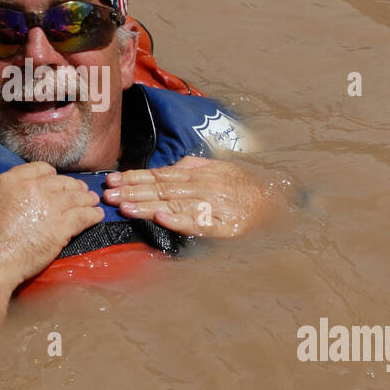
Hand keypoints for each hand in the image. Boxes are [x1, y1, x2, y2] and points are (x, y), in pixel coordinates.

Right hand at [0, 157, 103, 294]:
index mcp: (12, 180)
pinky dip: (93, 215)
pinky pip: (84, 216)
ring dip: (86, 198)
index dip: (49, 175)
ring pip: (77, 196)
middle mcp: (35, 189)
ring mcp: (51, 208)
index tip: (53, 182)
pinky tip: (97, 216)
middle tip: (79, 191)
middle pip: (62, 181)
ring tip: (92, 202)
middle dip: (72, 185)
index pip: (40, 168)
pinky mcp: (62, 228)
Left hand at [101, 155, 283, 237]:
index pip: (161, 175)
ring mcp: (214, 206)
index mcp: (201, 174)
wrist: (282, 202)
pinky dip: (179, 220)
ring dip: (147, 206)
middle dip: (133, 192)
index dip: (135, 178)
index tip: (113, 181)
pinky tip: (161, 219)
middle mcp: (204, 187)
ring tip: (124, 207)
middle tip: (108, 196)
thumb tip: (173, 163)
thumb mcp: (222, 169)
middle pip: (162, 189)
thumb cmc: (248, 187)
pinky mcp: (225, 226)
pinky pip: (199, 223)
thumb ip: (196, 165)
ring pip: (175, 205)